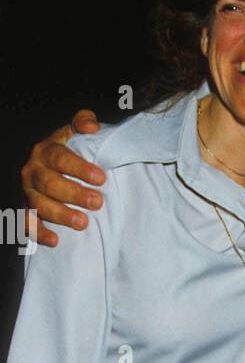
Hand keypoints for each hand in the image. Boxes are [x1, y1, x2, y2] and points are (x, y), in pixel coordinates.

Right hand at [22, 110, 104, 245]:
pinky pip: (27, 223)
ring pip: (39, 205)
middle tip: (97, 202)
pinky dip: (39, 233)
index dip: (80, 168)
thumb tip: (92, 126)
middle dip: (74, 194)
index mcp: (45, 151)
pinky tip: (55, 240)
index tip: (101, 178)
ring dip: (61, 215)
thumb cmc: (66, 151)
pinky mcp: (25, 210)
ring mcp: (27, 192)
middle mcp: (32, 171)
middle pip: (51, 184)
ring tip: (83, 223)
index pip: (60, 158)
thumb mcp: (72, 133)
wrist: (45, 167)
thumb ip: (83, 121)